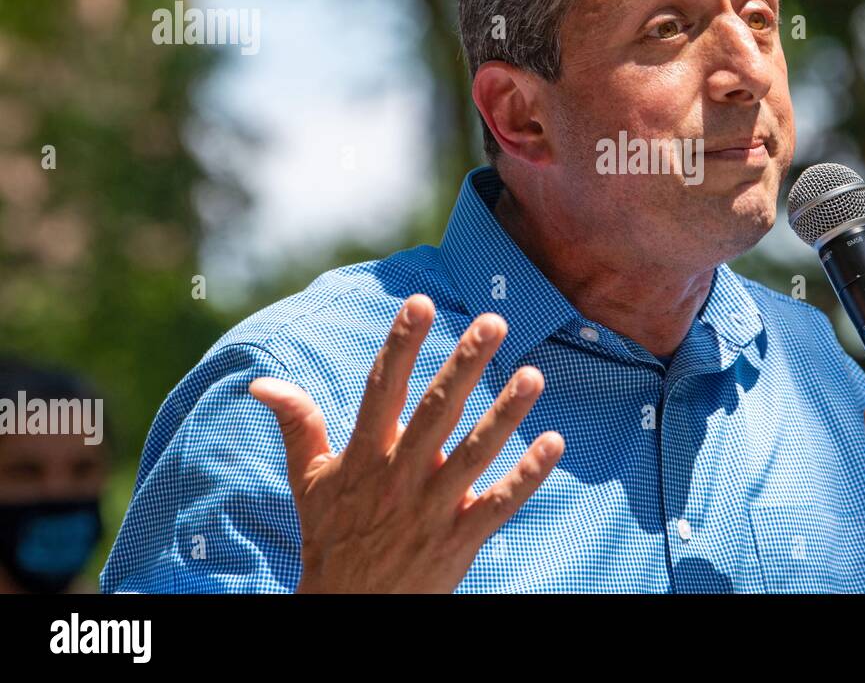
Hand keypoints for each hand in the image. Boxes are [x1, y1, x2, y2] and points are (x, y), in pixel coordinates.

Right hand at [249, 294, 563, 591]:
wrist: (347, 611)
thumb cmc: (331, 537)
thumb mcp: (307, 480)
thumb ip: (297, 425)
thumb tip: (261, 382)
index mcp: (365, 455)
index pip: (382, 388)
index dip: (399, 344)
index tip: (418, 302)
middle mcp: (399, 475)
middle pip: (435, 411)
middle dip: (464, 365)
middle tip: (494, 321)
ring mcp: (431, 508)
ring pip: (474, 454)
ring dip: (506, 414)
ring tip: (534, 374)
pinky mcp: (458, 539)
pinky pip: (498, 505)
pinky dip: (527, 476)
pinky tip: (554, 444)